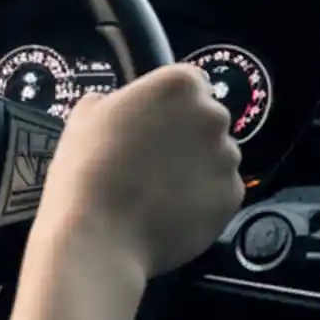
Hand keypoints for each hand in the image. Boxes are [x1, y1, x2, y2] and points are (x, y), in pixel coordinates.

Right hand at [32, 63, 244, 276]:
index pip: (191, 84)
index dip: (171, 106)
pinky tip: (171, 210)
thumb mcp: (87, 115)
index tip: (155, 125)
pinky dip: (203, 199)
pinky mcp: (233, 195)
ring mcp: (227, 157)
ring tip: (159, 190)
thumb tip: (119, 102)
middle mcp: (213, 115)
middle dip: (187, 136)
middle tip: (153, 161)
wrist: (99, 236)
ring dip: (197, 168)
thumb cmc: (86, 171)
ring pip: (217, 157)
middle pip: (207, 120)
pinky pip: (221, 191)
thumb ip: (116, 99)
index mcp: (179, 85)